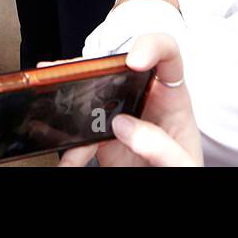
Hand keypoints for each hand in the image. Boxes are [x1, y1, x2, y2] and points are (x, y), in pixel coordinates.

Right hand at [58, 33, 202, 167]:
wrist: (167, 191)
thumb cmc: (183, 171)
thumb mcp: (183, 163)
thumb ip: (162, 147)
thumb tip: (125, 125)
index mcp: (172, 99)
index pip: (167, 56)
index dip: (151, 47)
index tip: (134, 61)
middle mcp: (145, 100)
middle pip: (117, 68)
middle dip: (91, 66)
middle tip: (75, 72)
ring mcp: (122, 116)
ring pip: (92, 92)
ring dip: (71, 94)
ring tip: (54, 98)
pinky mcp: (103, 136)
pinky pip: (81, 129)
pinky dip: (69, 141)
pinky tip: (69, 154)